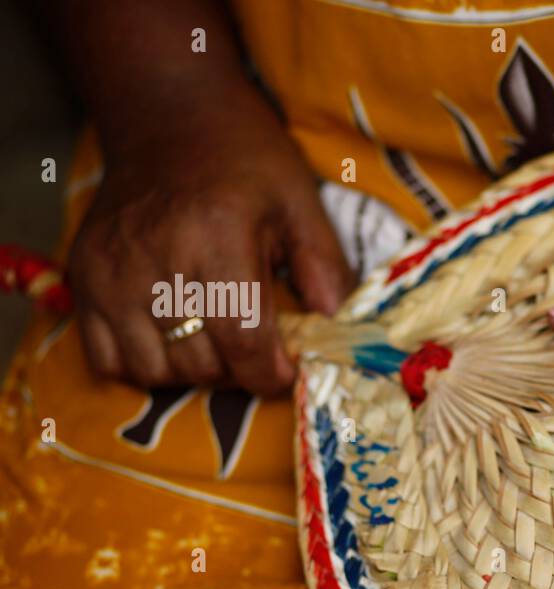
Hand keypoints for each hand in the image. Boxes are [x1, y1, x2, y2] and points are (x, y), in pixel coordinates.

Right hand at [67, 99, 351, 393]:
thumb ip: (325, 268)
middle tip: (256, 343)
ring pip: (157, 372)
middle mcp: (155, 259)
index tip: (287, 371)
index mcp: (216, 238)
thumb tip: (335, 328)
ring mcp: (111, 272)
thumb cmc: (245, 160)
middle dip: (240, 370)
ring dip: (194, 371)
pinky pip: (109, 361)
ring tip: (216, 338)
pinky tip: (173, 337)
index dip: (271, 373)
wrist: (168, 116)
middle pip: (202, 364)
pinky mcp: (83, 277)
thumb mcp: (300, 203)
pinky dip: (146, 365)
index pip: (243, 340)